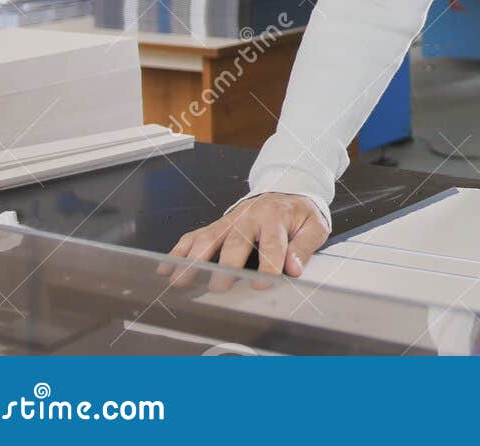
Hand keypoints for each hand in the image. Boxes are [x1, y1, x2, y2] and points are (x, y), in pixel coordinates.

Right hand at [160, 193, 327, 291]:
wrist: (285, 192)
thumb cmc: (298, 214)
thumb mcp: (313, 226)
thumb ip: (304, 247)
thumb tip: (294, 268)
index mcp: (276, 218)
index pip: (273, 243)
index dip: (268, 263)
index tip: (263, 283)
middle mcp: (249, 218)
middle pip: (236, 241)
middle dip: (226, 265)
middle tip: (218, 287)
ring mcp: (229, 221)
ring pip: (208, 238)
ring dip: (194, 260)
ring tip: (181, 281)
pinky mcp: (215, 226)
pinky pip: (193, 237)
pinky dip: (177, 252)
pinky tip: (165, 269)